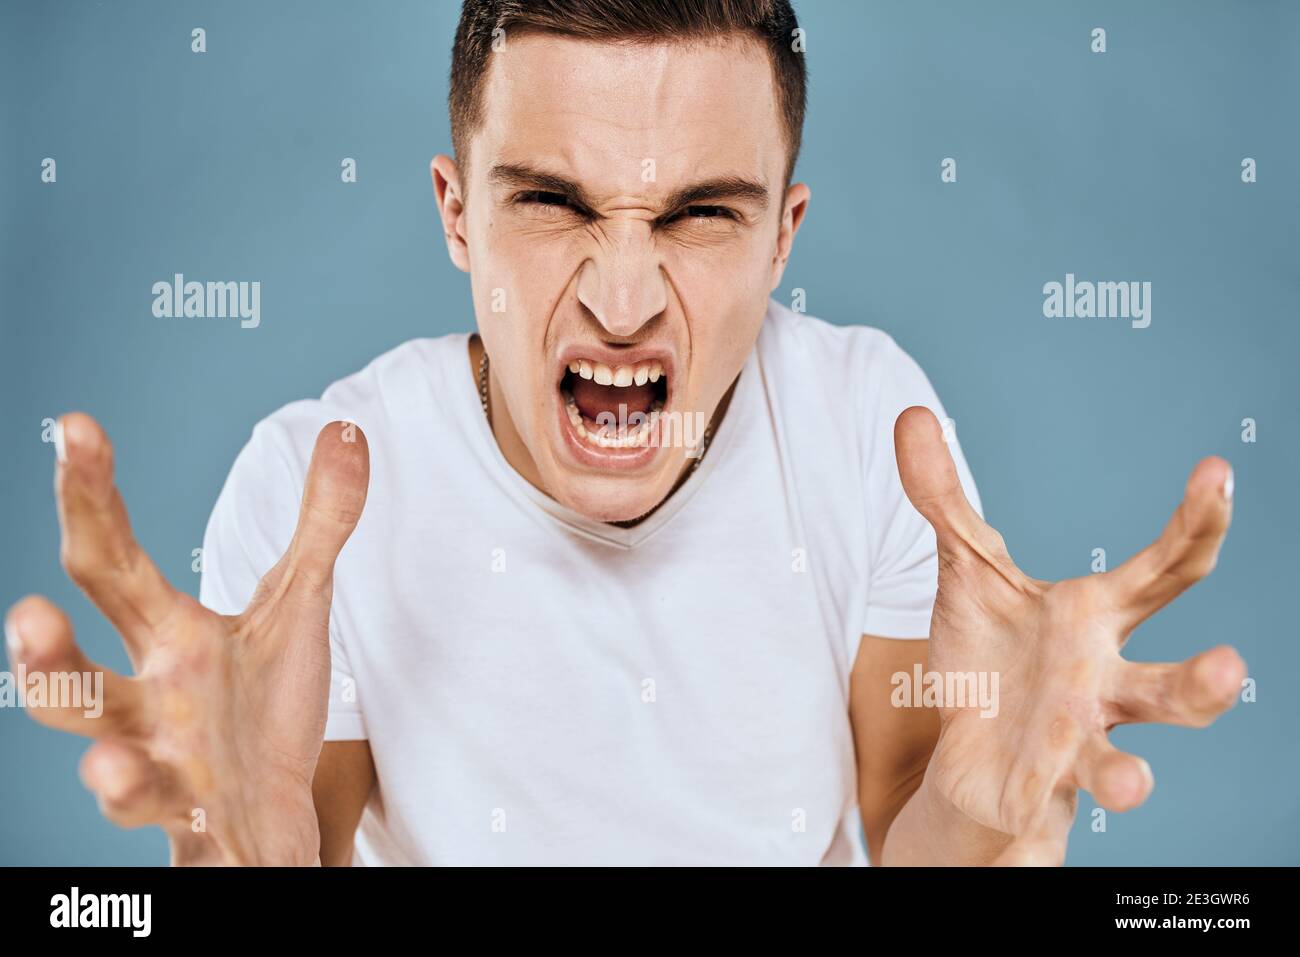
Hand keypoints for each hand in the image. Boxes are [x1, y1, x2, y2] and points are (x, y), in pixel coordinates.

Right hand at [5, 413, 368, 864]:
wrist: (272, 815)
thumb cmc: (263, 708)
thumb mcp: (297, 607)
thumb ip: (321, 522)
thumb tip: (346, 427)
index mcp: (167, 637)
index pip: (110, 560)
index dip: (90, 497)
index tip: (76, 426)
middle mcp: (149, 702)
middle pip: (76, 681)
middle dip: (44, 655)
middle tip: (28, 617)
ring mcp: (165, 770)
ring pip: (111, 773)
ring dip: (107, 772)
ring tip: (112, 769)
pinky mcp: (197, 827)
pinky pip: (178, 839)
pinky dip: (188, 841)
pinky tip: (207, 827)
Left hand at [893, 407, 1244, 864]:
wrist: (968, 745)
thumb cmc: (988, 653)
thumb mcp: (965, 568)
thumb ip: (943, 497)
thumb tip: (911, 412)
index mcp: (1096, 617)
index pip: (1165, 570)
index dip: (1196, 524)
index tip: (1218, 473)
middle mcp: (1103, 681)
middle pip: (1172, 684)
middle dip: (1206, 681)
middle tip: (1231, 667)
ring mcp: (1076, 739)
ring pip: (1122, 762)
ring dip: (1133, 776)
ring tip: (1135, 783)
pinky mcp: (1039, 785)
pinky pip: (1048, 798)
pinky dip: (1038, 801)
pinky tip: (1031, 798)